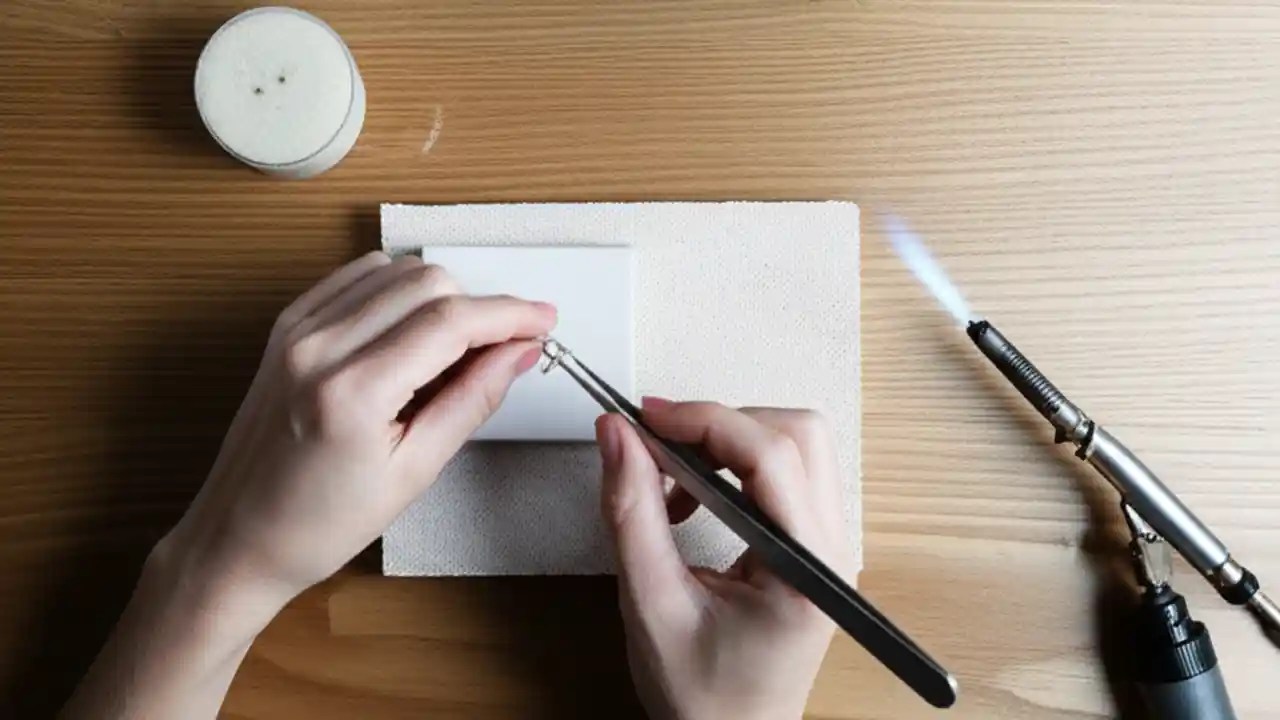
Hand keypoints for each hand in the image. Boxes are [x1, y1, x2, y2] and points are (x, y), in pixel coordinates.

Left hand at [156, 250, 557, 611]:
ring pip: (395, 270)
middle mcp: (318, 347)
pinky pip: (357, 276)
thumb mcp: (414, 472)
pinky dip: (397, 291)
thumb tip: (518, 352)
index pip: (451, 321)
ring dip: (439, 297)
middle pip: (427, 282)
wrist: (239, 538)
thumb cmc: (319, 523)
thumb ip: (472, 400)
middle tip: (502, 347)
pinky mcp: (286, 327)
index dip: (509, 314)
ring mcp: (296, 331)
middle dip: (479, 306)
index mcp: (352, 392)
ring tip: (452, 351)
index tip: (542, 321)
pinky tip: (411, 330)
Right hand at [596, 399, 853, 719]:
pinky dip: (733, 466)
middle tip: (656, 441)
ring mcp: (827, 546)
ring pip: (794, 444)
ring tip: (671, 482)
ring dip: (727, 444)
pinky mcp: (810, 544)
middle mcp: (831, 551)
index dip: (705, 421)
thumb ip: (631, 513)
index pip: (771, 457)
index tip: (645, 417)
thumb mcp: (651, 604)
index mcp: (804, 571)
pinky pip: (784, 472)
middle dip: (720, 425)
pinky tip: (690, 499)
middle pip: (795, 434)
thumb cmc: (701, 697)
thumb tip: (616, 436)